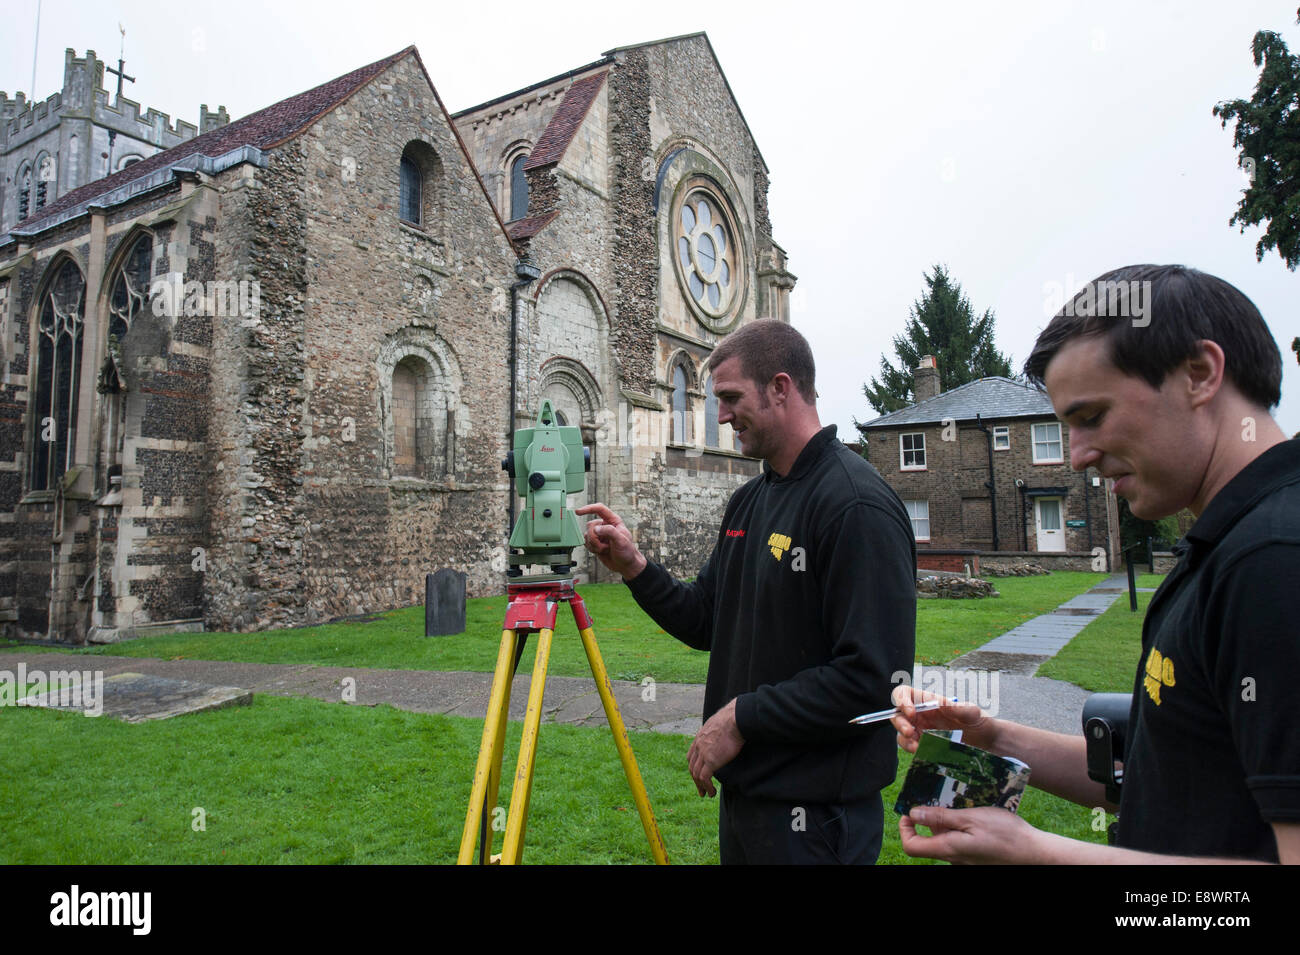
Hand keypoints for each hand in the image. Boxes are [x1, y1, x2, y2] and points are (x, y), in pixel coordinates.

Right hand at [575, 503, 646, 579]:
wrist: (625, 565)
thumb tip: (595, 528)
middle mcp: (605, 526)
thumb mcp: (621, 540)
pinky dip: (592, 549)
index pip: (599, 509)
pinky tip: (601, 552)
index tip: (578, 512)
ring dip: (595, 545)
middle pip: (591, 525)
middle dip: (595, 538)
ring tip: (606, 549)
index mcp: (613, 521)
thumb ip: (609, 531)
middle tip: (605, 546)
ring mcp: (599, 535)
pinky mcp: (595, 543)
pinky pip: (586, 543)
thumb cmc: (627, 551)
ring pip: (587, 535)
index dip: (588, 508)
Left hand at [687, 698, 744, 796]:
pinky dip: (707, 787)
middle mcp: (698, 745)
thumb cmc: (733, 719)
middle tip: (701, 790)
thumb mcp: (720, 725)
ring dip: (701, 786)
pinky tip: (712, 792)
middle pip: (692, 767)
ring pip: (696, 774)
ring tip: (707, 794)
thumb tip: (725, 733)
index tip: (699, 776)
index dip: (694, 767)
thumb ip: (718, 732)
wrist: (736, 719)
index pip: (691, 756)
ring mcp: (703, 753)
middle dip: (695, 780)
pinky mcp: (711, 760)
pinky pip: (704, 778)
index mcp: (700, 737)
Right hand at [890, 683, 991, 753]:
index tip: (910, 712)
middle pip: (898, 713)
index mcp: (929, 700)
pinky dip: (910, 748)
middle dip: (900, 722)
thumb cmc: (979, 722)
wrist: (985, 741)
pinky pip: (910, 745)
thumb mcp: (973, 713)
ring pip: (901, 731)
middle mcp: (922, 713)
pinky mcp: (924, 743)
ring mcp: (922, 729)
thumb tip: (943, 703)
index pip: (905, 693)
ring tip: (915, 745)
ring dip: (903, 738)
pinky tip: (919, 750)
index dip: (901, 699)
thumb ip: (960, 708)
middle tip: (909, 732)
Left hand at [899, 805, 1046, 864]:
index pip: (911, 846)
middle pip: (928, 840)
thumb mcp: (971, 818)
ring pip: (944, 838)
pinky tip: (972, 812)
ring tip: (958, 801)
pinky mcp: (976, 855)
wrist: (1035, 853)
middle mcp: (953, 857)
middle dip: (928, 819)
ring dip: (945, 820)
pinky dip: (959, 826)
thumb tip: (914, 813)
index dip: (905, 828)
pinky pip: (959, 840)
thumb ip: (940, 817)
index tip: (910, 811)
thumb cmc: (1006, 835)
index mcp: (948, 849)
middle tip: (938, 798)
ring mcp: (965, 858)